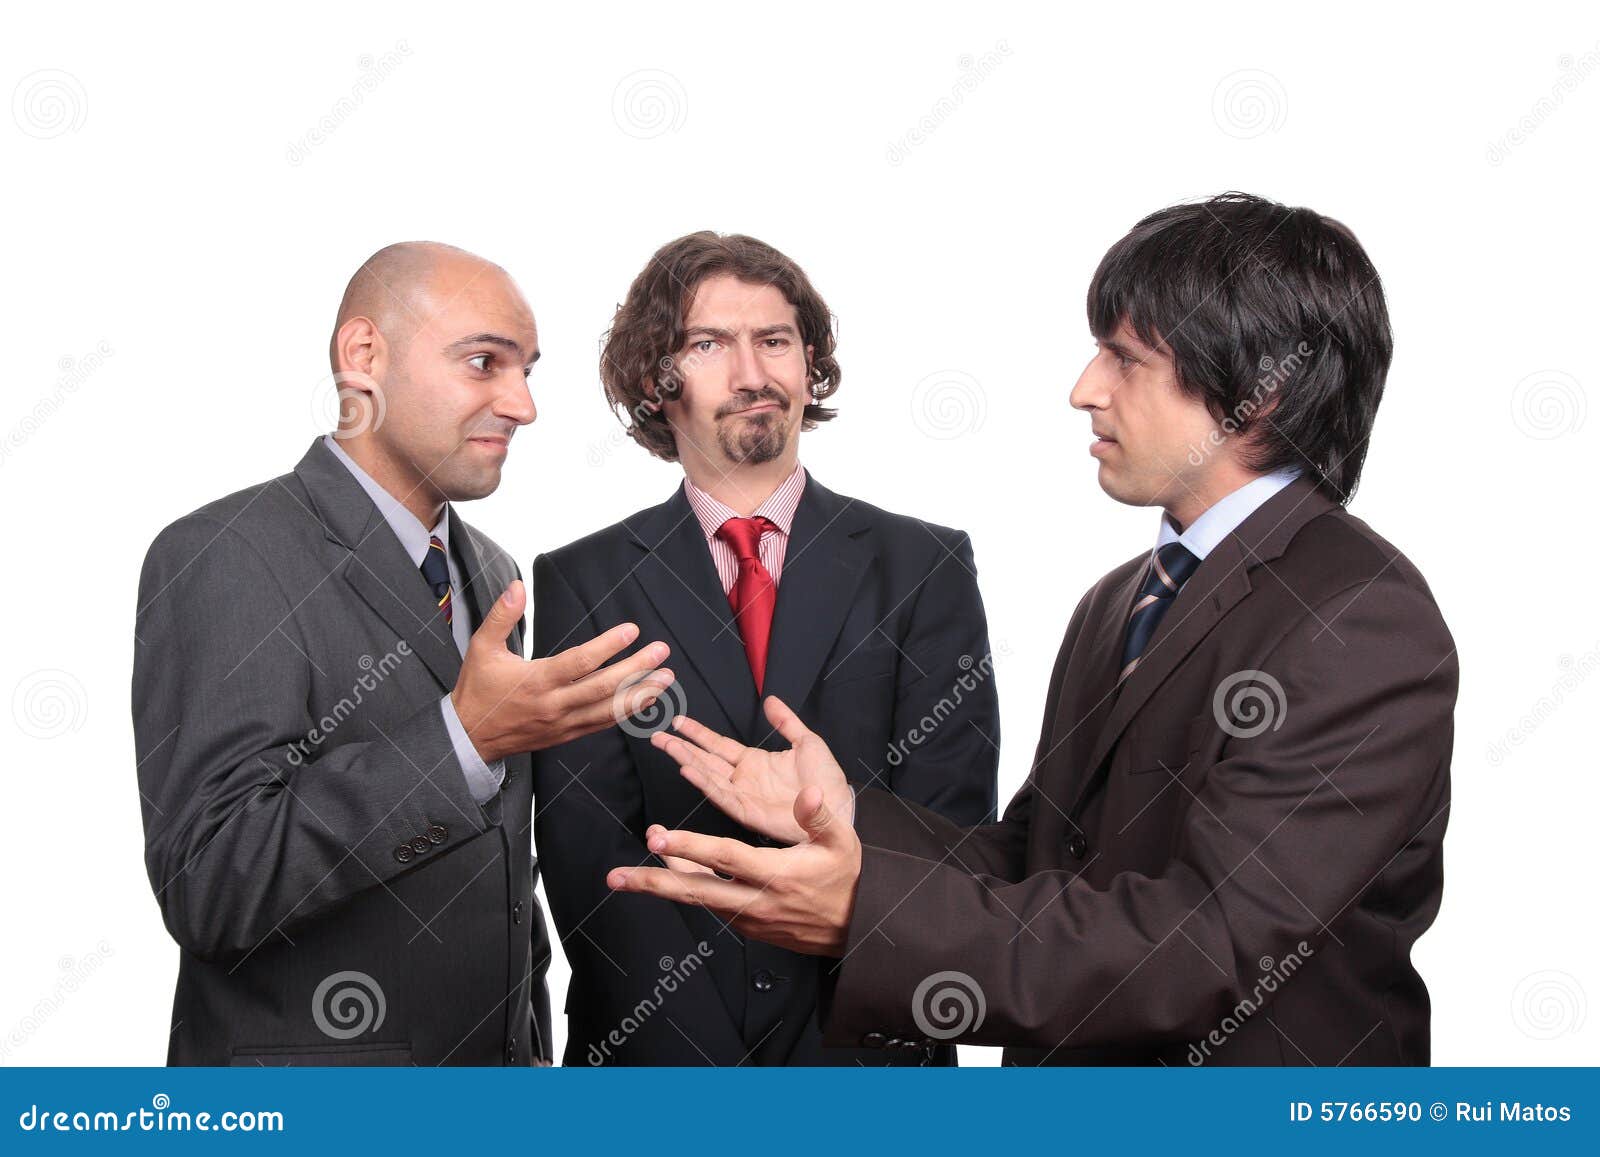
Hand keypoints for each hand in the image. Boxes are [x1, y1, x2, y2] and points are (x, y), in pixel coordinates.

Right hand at [450, 580, 673, 761]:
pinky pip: (601, 724)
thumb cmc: (478, 689)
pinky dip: (626, 713)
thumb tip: (517, 586)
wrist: (469, 737)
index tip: (632, 630)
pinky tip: (645, 700)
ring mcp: (563, 723)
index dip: (608, 646)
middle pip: (603, 687)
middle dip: (636, 669)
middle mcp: (554, 705)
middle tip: (661, 652)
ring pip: (608, 710)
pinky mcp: (567, 735)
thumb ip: (502, 616)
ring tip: (666, 678)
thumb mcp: (482, 647)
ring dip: (640, 694)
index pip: (579, 662)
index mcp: (536, 681)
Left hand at [608, 786, 860, 955]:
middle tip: (616, 877)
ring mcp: (749, 916)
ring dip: (662, 886)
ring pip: (698, 899)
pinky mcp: (747, 924)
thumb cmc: (848, 879)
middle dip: (652, 884)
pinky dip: (687, 889)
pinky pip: (710, 904)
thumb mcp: (843, 843)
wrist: (857, 927)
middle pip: (695, 892)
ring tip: (628, 875)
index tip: (659, 837)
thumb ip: (819, 816)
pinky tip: (670, 875)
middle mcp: (756, 900)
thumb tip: (806, 791)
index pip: (724, 858)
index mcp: (776, 875)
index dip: (689, 847)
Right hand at [650, 696, 852, 843]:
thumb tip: (771, 700)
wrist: (838, 806)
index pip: (718, 745)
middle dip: (681, 747)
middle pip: (705, 759)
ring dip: (687, 760)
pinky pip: (721, 795)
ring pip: (707, 775)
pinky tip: (689, 769)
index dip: (698, 733)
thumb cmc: (827, 780)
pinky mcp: (747, 811)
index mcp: (754, 762)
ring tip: (667, 746)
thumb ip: (786, 721)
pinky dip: (704, 782)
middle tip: (657, 737)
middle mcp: (743, 779)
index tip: (678, 721)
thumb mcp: (807, 741)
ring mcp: (743, 795)